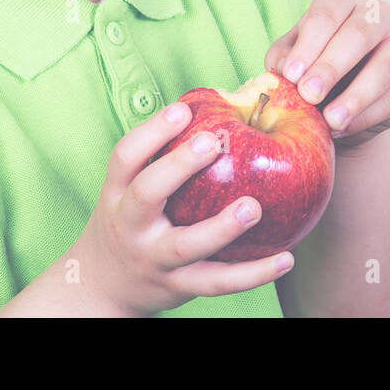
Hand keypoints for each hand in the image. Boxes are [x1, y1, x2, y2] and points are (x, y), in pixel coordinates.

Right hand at [71, 102, 295, 315]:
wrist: (104, 285)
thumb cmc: (133, 218)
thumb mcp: (130, 187)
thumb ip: (165, 154)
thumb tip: (229, 102)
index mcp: (118, 192)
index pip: (125, 157)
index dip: (152, 132)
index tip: (183, 109)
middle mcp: (130, 225)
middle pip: (146, 195)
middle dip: (177, 167)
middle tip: (214, 142)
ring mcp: (153, 258)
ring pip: (185, 246)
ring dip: (221, 228)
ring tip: (253, 208)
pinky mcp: (178, 287)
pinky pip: (218, 282)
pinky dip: (253, 274)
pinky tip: (286, 259)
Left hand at [264, 0, 389, 152]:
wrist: (344, 102)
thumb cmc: (315, 69)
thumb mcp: (293, 60)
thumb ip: (283, 59)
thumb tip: (280, 68)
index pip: (328, 12)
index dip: (308, 44)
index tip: (291, 74)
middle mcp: (380, 12)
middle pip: (359, 35)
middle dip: (331, 67)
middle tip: (308, 95)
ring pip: (386, 66)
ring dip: (356, 97)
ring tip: (331, 120)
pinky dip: (369, 115)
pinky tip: (345, 127)